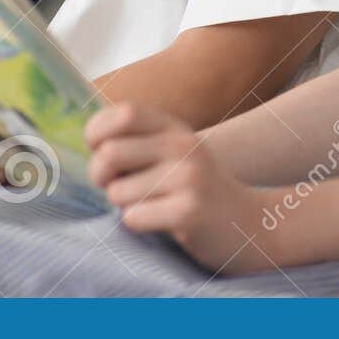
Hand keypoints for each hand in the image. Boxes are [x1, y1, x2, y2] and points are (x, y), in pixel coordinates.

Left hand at [86, 103, 270, 273]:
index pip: (123, 113)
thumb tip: (89, 142)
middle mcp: (183, 145)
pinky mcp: (190, 210)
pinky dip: (139, 224)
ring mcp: (188, 177)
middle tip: (116, 187)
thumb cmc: (198, 190)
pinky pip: (135, 218)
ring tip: (150, 206)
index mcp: (175, 128)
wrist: (250, 223)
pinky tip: (162, 222)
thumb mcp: (175, 153)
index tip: (98, 150)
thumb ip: (139, 141)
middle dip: (100, 177)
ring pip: (118, 192)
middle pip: (109, 153)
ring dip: (124, 206)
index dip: (97, 132)